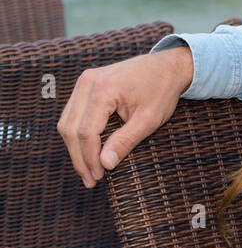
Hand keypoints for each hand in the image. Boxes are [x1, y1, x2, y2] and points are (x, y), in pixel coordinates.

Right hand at [58, 45, 194, 187]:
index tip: (98, 177)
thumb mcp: (149, 120)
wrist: (167, 67)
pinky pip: (73, 114)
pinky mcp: (85, 84)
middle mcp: (87, 83)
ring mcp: (83, 82)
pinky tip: (87, 151)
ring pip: (67, 122)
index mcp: (102, 89)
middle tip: (90, 180)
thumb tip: (105, 164)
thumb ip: (126, 141)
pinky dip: (78, 134)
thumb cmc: (162, 91)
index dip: (89, 158)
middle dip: (79, 158)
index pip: (86, 132)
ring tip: (88, 171)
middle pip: (70, 128)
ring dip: (75, 148)